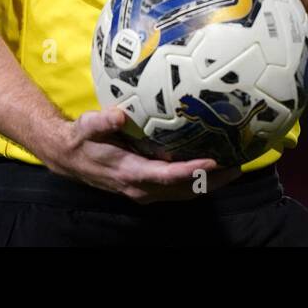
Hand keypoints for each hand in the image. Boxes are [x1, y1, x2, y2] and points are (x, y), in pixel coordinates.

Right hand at [39, 106, 242, 203]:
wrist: (68, 158)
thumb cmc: (82, 139)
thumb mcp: (87, 126)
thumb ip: (103, 121)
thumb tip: (118, 114)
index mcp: (130, 173)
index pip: (167, 175)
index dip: (192, 170)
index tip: (214, 161)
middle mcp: (141, 188)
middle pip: (184, 189)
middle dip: (212, 180)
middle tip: (238, 166)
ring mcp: (145, 191)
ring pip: (184, 193)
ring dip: (209, 184)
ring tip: (234, 168)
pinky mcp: (147, 187)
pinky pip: (177, 189)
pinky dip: (197, 182)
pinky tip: (213, 168)